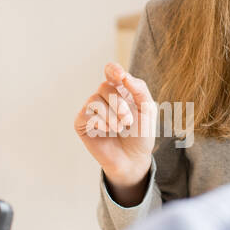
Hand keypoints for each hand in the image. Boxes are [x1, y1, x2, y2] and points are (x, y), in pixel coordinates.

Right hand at [74, 63, 157, 202]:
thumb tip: (124, 76)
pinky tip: (107, 131)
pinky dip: (100, 123)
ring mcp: (91, 109)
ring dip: (111, 116)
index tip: (120, 77)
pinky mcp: (82, 123)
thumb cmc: (141, 134)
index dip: (113, 70)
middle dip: (119, 104)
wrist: (133, 159)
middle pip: (104, 87)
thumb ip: (139, 89)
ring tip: (120, 129)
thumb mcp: (147, 109)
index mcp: (119, 90)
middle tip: (128, 121)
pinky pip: (86, 114)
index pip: (110, 71)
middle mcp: (103, 97)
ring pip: (95, 100)